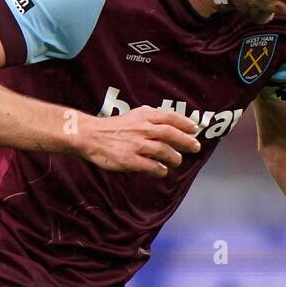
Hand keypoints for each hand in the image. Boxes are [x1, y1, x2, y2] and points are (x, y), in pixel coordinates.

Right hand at [76, 106, 201, 175]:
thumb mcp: (132, 116)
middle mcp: (143, 129)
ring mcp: (137, 145)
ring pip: (163, 151)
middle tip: (195, 147)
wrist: (90, 135)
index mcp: (144, 117)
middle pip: (171, 134)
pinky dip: (160, 169)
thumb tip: (167, 122)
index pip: (170, 118)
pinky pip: (151, 166)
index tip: (195, 129)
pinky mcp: (130, 160)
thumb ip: (149, 118)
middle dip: (186, 141)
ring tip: (177, 161)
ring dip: (174, 157)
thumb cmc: (112, 127)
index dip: (185, 123)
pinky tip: (163, 171)